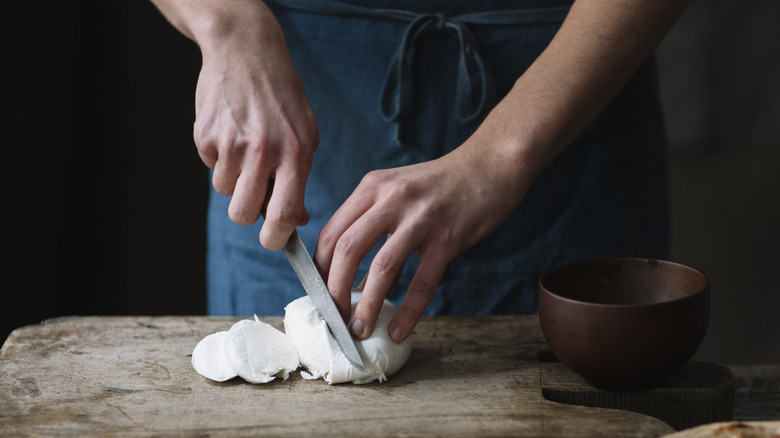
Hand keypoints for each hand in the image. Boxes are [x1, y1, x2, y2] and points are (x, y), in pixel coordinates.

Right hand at [192, 4, 317, 249]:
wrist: (246, 50)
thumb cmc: (282, 97)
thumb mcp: (305, 133)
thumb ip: (300, 178)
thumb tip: (293, 221)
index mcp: (296, 151)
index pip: (283, 214)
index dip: (276, 238)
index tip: (274, 241)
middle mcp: (263, 149)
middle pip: (244, 213)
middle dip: (248, 214)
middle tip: (255, 200)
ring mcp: (230, 142)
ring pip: (226, 191)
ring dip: (235, 179)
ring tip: (246, 148)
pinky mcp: (205, 135)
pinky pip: (211, 167)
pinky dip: (220, 158)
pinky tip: (231, 132)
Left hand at [314, 136, 531, 343]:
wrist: (491, 164)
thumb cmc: (442, 184)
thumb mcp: (398, 192)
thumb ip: (374, 227)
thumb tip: (354, 280)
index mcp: (373, 187)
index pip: (332, 232)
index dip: (319, 269)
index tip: (320, 295)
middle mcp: (392, 198)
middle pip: (347, 249)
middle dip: (334, 291)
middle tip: (334, 318)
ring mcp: (421, 217)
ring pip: (382, 267)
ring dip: (366, 305)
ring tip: (359, 331)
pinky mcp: (449, 237)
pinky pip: (423, 282)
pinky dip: (408, 311)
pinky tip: (400, 330)